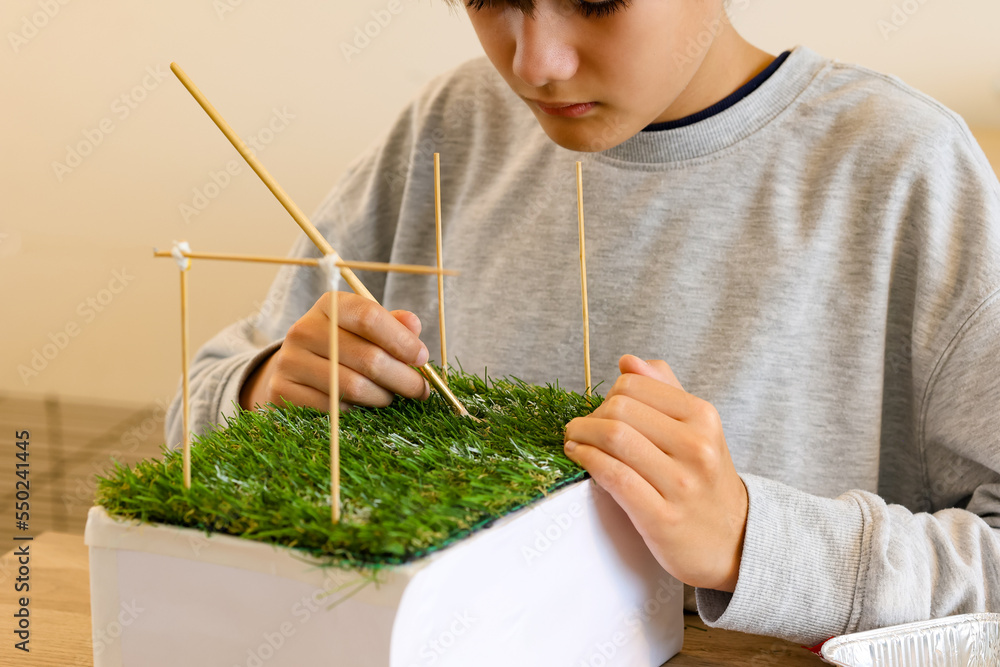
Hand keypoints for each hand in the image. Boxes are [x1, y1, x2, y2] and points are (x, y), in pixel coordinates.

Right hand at [240, 292, 429, 411]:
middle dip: (403, 378)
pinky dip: (357, 410)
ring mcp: (290, 361)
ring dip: (383, 397)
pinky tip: (362, 405)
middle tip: (420, 390)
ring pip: (354, 387)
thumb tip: (414, 325)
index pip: (369, 317)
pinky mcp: (282, 391)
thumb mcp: (365, 329)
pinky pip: (335, 408)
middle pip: (368, 358)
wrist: (293, 368)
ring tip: (390, 396)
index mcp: (330, 306)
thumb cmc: (342, 345)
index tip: (422, 358)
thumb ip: (392, 325)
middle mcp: (305, 329)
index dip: (401, 341)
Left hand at [564, 354, 747, 591]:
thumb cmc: (704, 479)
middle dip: (590, 416)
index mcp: (703, 417)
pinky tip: (578, 457)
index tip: (600, 411)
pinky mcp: (663, 518)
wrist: (735, 540)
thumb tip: (628, 361)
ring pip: (614, 439)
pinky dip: (588, 461)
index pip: (633, 385)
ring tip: (574, 440)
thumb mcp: (697, 428)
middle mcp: (697, 446)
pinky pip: (614, 477)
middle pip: (620, 408)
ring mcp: (682, 483)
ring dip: (581, 436)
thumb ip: (665, 390)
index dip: (607, 395)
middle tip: (580, 429)